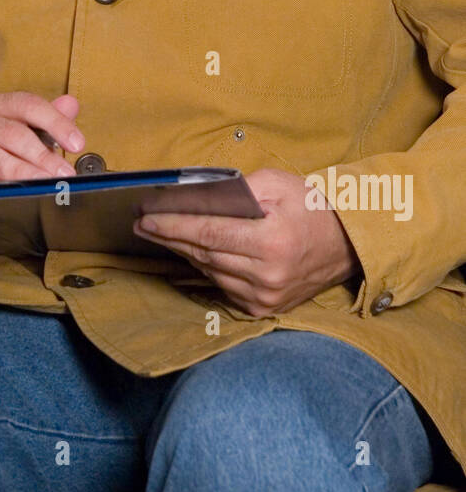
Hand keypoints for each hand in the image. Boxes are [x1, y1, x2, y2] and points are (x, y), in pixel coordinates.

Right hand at [0, 91, 82, 195]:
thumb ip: (41, 117)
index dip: (55, 122)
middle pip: (11, 134)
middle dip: (42, 155)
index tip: (77, 142)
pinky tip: (18, 196)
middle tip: (64, 173)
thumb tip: (71, 104)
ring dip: (23, 174)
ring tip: (46, 185)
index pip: (26, 104)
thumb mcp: (6, 122)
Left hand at [133, 168, 359, 317]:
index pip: (208, 234)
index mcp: (271, 241)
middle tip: (144, 225)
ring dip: (185, 253)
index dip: (173, 226)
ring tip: (163, 236)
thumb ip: (237, 189)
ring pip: (210, 272)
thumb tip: (197, 198)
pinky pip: (224, 286)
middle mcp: (267, 275)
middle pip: (204, 255)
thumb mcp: (277, 183)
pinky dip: (208, 269)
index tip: (146, 219)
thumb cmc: (311, 207)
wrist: (348, 243)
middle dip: (170, 238)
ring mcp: (265, 296)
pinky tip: (194, 253)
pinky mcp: (265, 308)